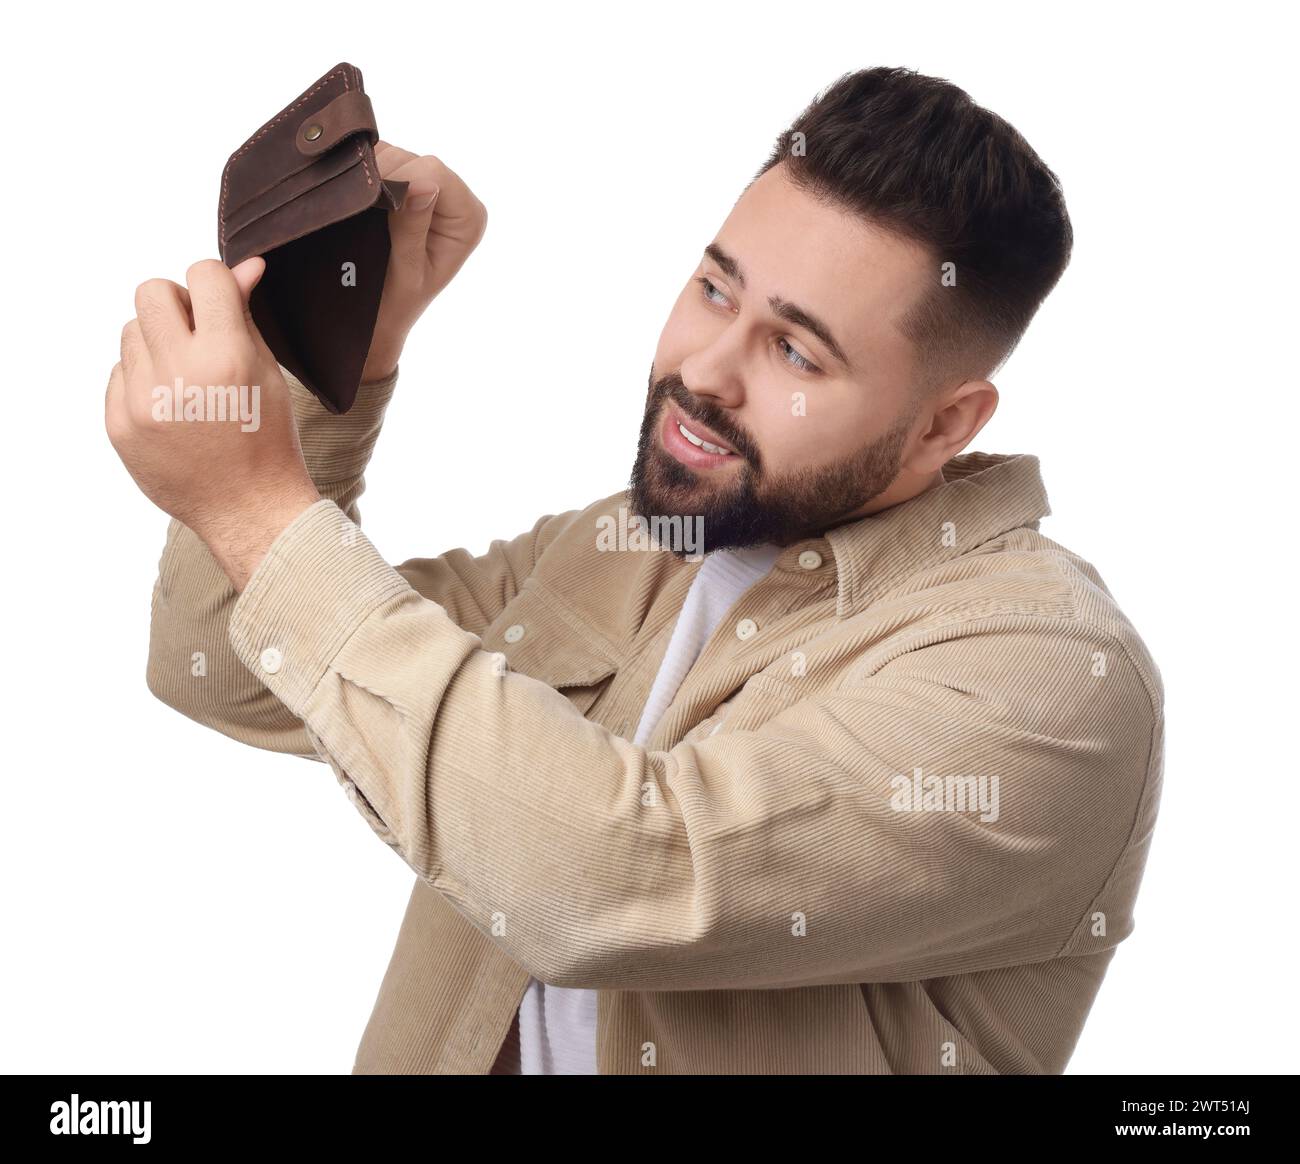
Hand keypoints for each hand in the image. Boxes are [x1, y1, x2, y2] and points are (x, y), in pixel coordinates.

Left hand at [106, 257, 321, 589]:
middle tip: (196, 335)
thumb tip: (245, 266)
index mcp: (227, 357)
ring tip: (187, 380)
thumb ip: (246, 316)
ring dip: (157, 344)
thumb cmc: (268, 439)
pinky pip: (119, 373)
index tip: (221, 302)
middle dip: (175, 304)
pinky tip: (172, 408)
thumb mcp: (268, 372)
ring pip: (132, 331)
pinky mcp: (119, 423)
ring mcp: (143, 401)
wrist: (248, 508)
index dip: (215, 283)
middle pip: (152, 291)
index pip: (204, 275)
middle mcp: (180, 374)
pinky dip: (143, 381)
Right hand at [361, 144, 487, 380]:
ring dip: (369, 177)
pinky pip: (381, 158)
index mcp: (468, 218)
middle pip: (414, 159)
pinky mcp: (405, 181)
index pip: (434, 172)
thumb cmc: (394, 303)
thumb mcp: (406, 272)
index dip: (400, 182)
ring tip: (358, 215)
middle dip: (383, 182)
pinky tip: (353, 199)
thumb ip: (413, 228)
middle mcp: (455, 197)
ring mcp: (430, 186)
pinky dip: (362, 173)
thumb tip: (424, 185)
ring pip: (394, 154)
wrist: (376, 316)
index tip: (374, 211)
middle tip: (362, 218)